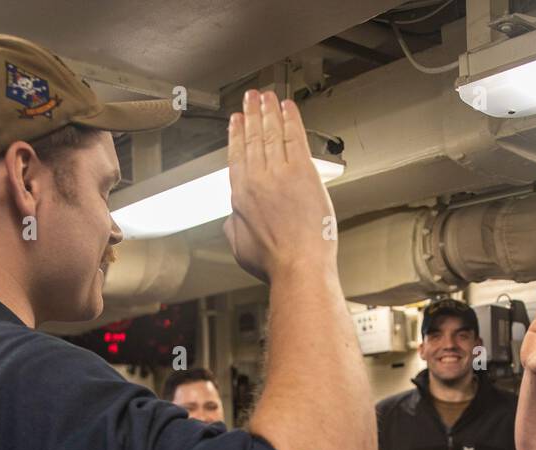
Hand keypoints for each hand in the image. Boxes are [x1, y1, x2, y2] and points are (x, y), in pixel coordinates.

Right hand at [224, 90, 335, 283]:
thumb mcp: (240, 247)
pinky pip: (295, 137)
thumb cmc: (274, 263)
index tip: (237, 121)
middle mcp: (258, 180)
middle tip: (251, 98)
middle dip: (252, 114)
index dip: (237, 134)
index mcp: (241, 195)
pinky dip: (291, 119)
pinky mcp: (304, 173)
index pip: (236, 155)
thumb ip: (233, 227)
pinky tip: (288, 108)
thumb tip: (231, 218)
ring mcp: (281, 174)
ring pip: (272, 133)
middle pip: (253, 139)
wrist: (299, 267)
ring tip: (267, 96)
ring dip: (269, 111)